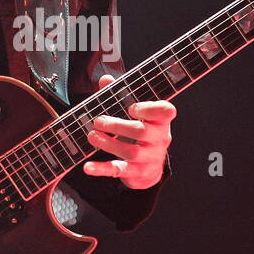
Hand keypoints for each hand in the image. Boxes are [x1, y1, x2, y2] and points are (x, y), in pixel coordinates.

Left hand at [81, 74, 175, 190]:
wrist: (150, 167)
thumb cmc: (141, 131)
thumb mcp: (135, 113)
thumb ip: (120, 95)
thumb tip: (105, 79)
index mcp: (161, 120)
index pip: (165, 112)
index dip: (150, 109)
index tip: (132, 108)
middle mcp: (160, 139)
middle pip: (142, 132)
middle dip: (118, 125)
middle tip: (98, 121)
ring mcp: (150, 158)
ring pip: (131, 152)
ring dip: (109, 144)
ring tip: (92, 136)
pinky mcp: (138, 173)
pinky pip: (120, 171)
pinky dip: (102, 169)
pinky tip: (88, 167)